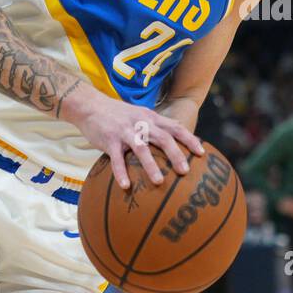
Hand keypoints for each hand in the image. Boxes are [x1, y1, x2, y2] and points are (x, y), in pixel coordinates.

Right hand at [63, 86, 203, 188]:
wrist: (90, 105)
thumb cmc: (118, 114)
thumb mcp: (141, 114)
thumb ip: (157, 125)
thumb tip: (179, 134)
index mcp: (151, 118)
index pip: (175, 127)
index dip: (189, 140)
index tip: (202, 154)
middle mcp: (141, 123)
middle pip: (163, 138)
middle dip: (175, 154)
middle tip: (185, 171)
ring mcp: (125, 131)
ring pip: (141, 148)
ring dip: (150, 166)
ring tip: (159, 182)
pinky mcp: (109, 140)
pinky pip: (116, 158)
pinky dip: (121, 172)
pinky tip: (126, 186)